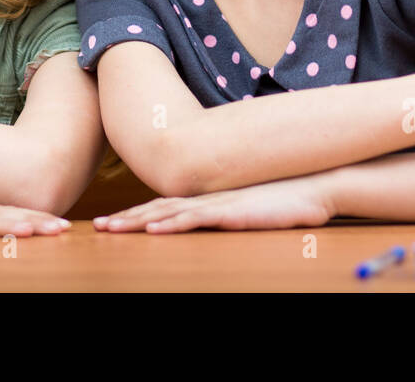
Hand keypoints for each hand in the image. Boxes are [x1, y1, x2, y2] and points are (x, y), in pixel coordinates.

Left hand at [92, 175, 335, 233]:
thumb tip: (218, 221)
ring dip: (137, 222)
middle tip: (97, 228)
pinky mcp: (232, 213)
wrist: (317, 184)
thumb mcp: (251, 207)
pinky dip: (170, 225)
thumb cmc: (287, 198)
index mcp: (210, 197)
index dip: (136, 214)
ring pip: (168, 214)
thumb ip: (231, 212)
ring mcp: (218, 204)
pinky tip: (152, 230)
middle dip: (126, 220)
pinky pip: (195, 219)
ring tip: (111, 230)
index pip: (165, 206)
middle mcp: (208, 198)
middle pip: (157, 209)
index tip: (112, 223)